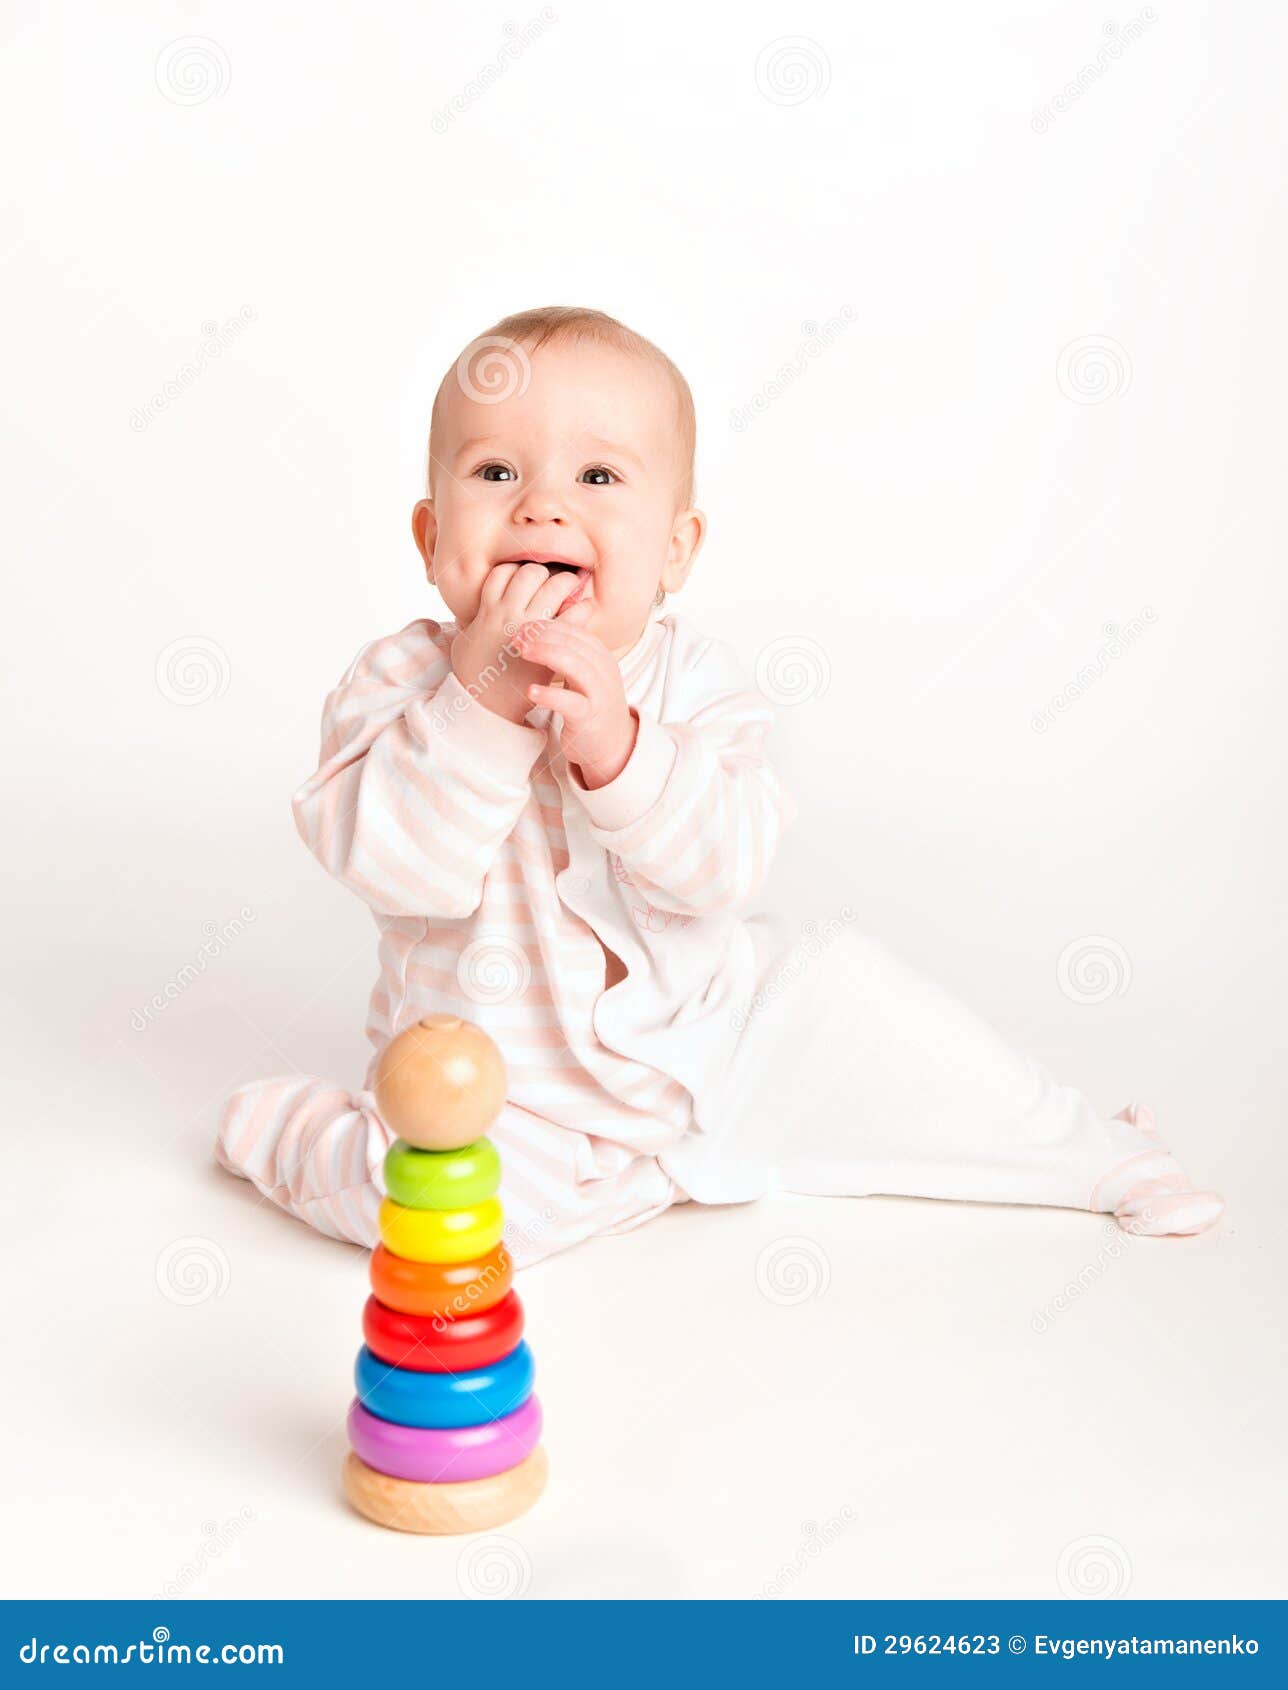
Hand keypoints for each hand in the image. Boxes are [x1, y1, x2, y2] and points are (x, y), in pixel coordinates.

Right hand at [450, 564, 584, 724]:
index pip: (504, 572)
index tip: (525, 580)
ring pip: (554, 585)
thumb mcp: (465, 641)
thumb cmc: (475, 674)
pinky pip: (573, 614)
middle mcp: (509, 613)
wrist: (488, 705)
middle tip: (553, 581)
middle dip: (543, 573)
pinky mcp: (551, 644)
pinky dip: (581, 607)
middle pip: (531, 572)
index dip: (516, 572)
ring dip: (565, 583)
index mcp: (487, 610)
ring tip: (571, 588)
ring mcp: (531, 627)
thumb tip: (482, 608)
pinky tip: (585, 608)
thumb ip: (475, 619)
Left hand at [513, 617, 636, 787]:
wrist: (613, 744)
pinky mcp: (589, 718)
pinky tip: (530, 691)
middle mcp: (603, 671)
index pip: (574, 631)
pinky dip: (550, 695)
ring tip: (522, 651)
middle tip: (517, 637)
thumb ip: (570, 654)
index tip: (522, 627)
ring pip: (575, 666)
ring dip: (546, 654)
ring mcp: (598, 694)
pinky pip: (570, 703)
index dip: (547, 626)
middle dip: (542, 636)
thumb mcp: (584, 675)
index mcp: (601, 657)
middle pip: (573, 643)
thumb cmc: (591, 706)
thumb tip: (538, 630)